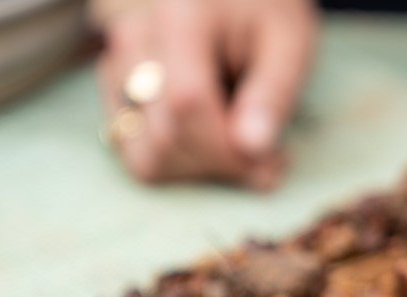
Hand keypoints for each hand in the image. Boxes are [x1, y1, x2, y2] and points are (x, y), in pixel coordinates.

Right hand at [95, 0, 316, 188]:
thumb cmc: (265, 11)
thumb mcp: (290, 42)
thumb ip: (273, 95)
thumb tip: (252, 150)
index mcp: (179, 17)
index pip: (187, 104)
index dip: (230, 150)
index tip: (274, 161)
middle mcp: (135, 40)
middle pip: (165, 138)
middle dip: (222, 165)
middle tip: (269, 158)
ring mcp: (117, 65)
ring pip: (144, 156)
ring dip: (199, 170)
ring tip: (239, 148)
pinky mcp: (116, 90)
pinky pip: (135, 152)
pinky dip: (178, 162)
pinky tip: (213, 141)